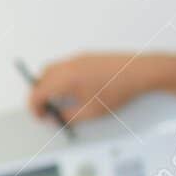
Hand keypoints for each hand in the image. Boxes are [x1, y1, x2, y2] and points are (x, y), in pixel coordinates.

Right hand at [27, 52, 175, 122]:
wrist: (140, 72)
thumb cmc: (118, 89)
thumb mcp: (90, 112)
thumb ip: (68, 117)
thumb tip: (56, 118)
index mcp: (65, 78)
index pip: (37, 92)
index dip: (35, 107)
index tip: (40, 117)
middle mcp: (68, 65)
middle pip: (40, 78)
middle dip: (39, 95)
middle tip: (46, 110)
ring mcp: (77, 58)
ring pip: (52, 70)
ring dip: (49, 85)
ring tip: (60, 101)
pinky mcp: (87, 57)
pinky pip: (64, 67)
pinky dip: (60, 79)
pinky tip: (74, 91)